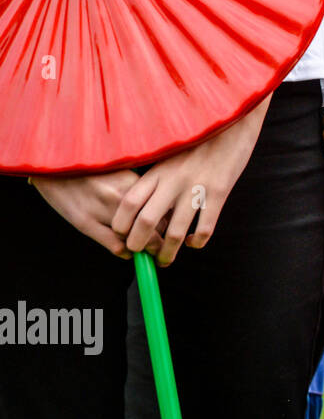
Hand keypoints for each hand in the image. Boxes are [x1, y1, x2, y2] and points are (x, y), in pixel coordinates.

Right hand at [31, 170, 161, 259]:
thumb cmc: (92, 170)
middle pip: (154, 226)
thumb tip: (163, 210)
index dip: (171, 223)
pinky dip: (124, 252)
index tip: (173, 231)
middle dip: (161, 241)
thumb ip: (140, 190)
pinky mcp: (85, 222)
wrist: (54, 166)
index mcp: (133, 183)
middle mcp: (121, 196)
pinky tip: (126, 252)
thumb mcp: (120, 174)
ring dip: (144, 249)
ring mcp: (103, 210)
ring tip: (147, 253)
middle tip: (164, 250)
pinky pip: (114, 245)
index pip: (164, 208)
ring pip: (136, 239)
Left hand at [111, 98, 270, 265]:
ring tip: (165, 260)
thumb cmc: (201, 137)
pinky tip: (193, 243)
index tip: (122, 235)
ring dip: (167, 253)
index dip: (121, 224)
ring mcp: (196, 188)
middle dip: (138, 244)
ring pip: (174, 232)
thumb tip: (142, 198)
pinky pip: (204, 228)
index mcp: (159, 170)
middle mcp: (173, 180)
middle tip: (139, 254)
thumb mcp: (173, 152)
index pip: (128, 202)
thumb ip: (158, 173)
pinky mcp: (219, 193)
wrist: (232, 121)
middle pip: (145, 221)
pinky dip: (196, 242)